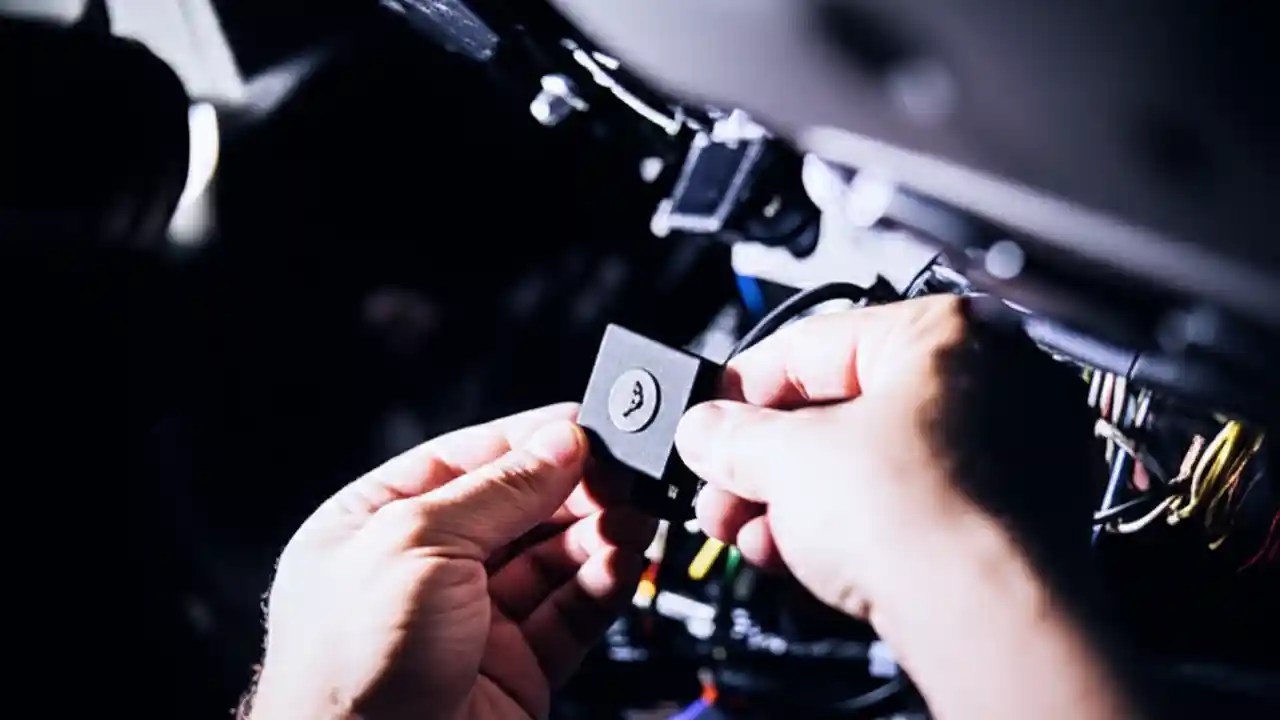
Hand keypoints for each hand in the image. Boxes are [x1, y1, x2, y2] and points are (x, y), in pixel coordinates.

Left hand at [249, 403, 654, 719]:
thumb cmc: (346, 673)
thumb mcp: (415, 546)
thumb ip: (496, 490)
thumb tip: (558, 443)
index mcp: (377, 525)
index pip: (468, 460)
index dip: (531, 440)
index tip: (589, 425)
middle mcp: (425, 570)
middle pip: (520, 508)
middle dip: (575, 488)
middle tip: (625, 473)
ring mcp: (472, 621)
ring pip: (553, 560)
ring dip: (600, 533)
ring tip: (635, 516)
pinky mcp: (515, 669)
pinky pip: (570, 612)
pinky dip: (604, 584)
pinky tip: (625, 560)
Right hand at [675, 295, 1095, 618]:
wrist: (986, 620)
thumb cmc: (924, 517)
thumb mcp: (786, 459)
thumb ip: (732, 436)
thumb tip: (707, 431)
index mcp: (945, 329)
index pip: (813, 345)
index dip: (741, 389)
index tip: (709, 420)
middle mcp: (995, 378)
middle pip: (843, 413)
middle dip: (767, 463)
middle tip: (722, 487)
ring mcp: (1014, 453)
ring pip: (876, 467)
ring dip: (798, 503)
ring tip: (750, 530)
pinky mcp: (1013, 523)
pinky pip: (913, 509)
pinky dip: (853, 529)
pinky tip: (799, 554)